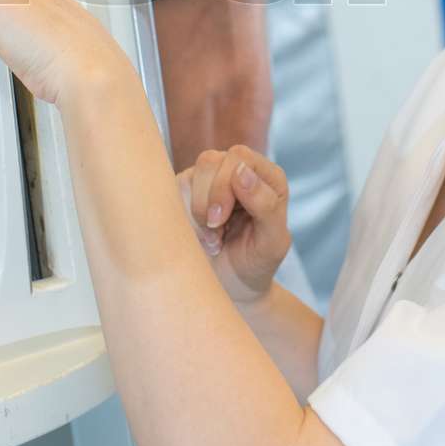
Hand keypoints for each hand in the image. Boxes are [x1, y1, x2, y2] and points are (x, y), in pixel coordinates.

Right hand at [177, 145, 290, 306]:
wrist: (231, 287)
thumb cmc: (256, 263)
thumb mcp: (272, 242)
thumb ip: (266, 205)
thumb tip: (241, 172)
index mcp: (266, 176)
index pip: (240, 157)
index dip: (226, 184)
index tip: (222, 219)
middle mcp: (237, 171)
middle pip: (210, 161)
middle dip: (208, 200)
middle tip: (215, 230)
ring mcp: (209, 180)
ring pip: (190, 175)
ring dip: (196, 212)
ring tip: (211, 238)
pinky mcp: (185, 193)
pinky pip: (171, 191)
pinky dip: (182, 218)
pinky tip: (198, 237)